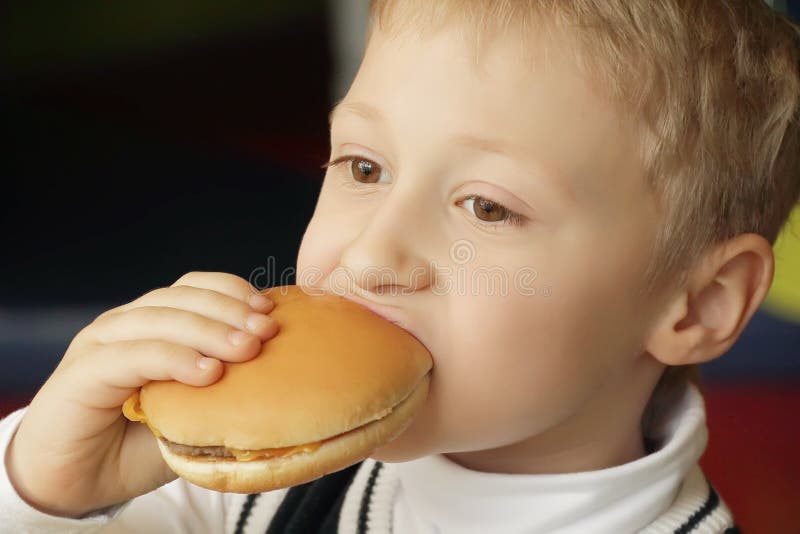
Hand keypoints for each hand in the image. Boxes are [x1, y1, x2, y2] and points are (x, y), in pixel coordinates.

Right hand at [4, 272, 277, 517]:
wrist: (77, 483)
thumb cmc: (136, 443)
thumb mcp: (192, 411)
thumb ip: (223, 389)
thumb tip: (278, 376)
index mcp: (153, 323)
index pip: (195, 288)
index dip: (233, 292)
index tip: (270, 311)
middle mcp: (126, 324)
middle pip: (182, 297)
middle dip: (230, 310)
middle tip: (266, 332)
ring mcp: (100, 343)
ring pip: (160, 319)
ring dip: (208, 331)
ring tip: (246, 350)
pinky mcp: (81, 373)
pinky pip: (133, 355)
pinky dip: (173, 358)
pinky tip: (206, 373)